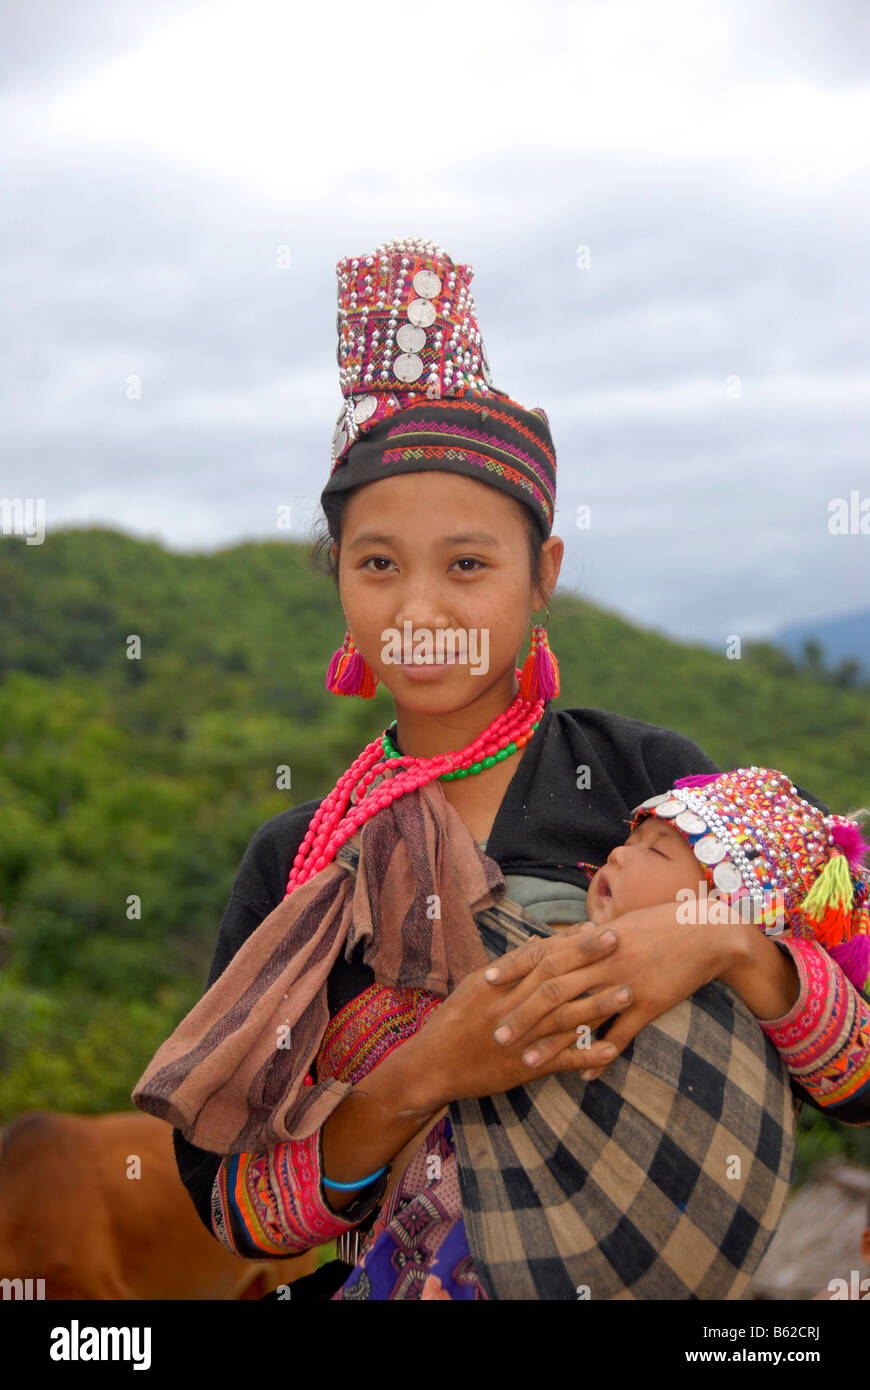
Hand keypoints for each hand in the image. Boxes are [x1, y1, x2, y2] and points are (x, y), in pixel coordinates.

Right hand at [405, 925, 630, 1106]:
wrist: (431, 1066)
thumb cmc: (453, 1020)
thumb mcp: (475, 985)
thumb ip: (511, 964)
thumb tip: (543, 940)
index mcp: (497, 984)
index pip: (538, 956)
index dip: (569, 942)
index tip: (596, 928)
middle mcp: (509, 1007)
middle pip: (554, 979)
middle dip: (588, 960)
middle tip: (620, 943)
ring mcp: (519, 1038)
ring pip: (563, 1019)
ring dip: (597, 1006)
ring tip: (627, 993)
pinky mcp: (523, 1069)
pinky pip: (560, 1061)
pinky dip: (586, 1055)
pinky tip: (613, 1050)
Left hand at [484, 903, 731, 1078]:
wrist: (706, 931)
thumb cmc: (659, 924)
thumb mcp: (618, 925)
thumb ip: (585, 940)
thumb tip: (557, 945)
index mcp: (592, 940)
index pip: (543, 953)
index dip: (513, 967)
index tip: (486, 981)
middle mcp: (603, 960)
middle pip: (552, 989)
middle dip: (521, 1013)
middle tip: (495, 1035)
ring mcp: (625, 983)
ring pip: (581, 1016)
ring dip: (552, 1043)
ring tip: (527, 1062)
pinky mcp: (649, 1005)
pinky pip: (621, 1037)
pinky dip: (601, 1057)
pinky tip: (583, 1076)